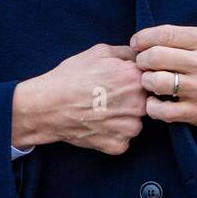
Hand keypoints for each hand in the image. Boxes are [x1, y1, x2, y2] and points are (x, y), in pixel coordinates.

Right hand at [12, 44, 144, 154]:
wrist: (47, 106)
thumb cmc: (70, 77)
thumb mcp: (98, 52)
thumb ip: (126, 52)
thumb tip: (140, 56)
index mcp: (135, 78)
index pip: (149, 78)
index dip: (133, 78)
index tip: (118, 81)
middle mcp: (138, 104)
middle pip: (144, 101)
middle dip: (130, 99)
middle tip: (106, 96)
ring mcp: (130, 128)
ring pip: (135, 122)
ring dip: (123, 118)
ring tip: (100, 111)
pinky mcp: (119, 145)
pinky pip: (123, 139)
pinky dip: (112, 134)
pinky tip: (96, 124)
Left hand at [130, 24, 196, 129]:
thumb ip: (184, 38)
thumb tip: (145, 39)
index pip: (164, 34)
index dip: (143, 38)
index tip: (136, 43)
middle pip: (154, 57)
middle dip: (142, 60)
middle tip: (143, 65)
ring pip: (154, 82)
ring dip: (146, 82)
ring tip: (151, 83)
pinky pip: (160, 110)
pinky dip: (152, 106)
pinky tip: (158, 102)